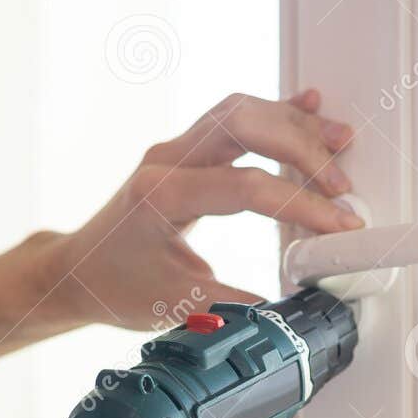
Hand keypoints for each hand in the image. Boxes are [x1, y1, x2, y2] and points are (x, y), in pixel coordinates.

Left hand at [15, 89, 360, 332]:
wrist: (77, 272)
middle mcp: (167, 161)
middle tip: (339, 185)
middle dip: (302, 148)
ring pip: (243, 111)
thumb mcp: (177, 306)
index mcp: (161, 195)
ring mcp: (177, 150)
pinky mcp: (188, 152)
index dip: (301, 204)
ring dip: (295, 125)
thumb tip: (293, 311)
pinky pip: (235, 117)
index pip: (246, 186)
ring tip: (340, 141)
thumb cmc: (114, 286)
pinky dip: (276, 112)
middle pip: (245, 123)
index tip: (337, 225)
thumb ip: (236, 305)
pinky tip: (310, 106)